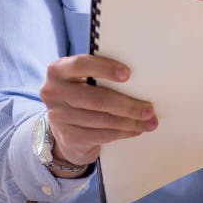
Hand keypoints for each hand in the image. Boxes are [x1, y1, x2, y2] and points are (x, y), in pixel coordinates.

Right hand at [40, 54, 157, 168]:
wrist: (63, 128)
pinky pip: (102, 135)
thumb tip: (139, 79)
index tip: (127, 74)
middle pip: (96, 98)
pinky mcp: (68, 137)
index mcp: (57, 70)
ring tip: (149, 122)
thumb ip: (98, 75)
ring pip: (102, 119)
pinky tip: (135, 130)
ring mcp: (58, 117)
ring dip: (130, 122)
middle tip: (149, 108)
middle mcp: (53, 92)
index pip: (81, 65)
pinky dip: (122, 133)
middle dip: (127, 104)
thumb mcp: (81, 80)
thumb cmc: (80, 95)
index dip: (105, 68)